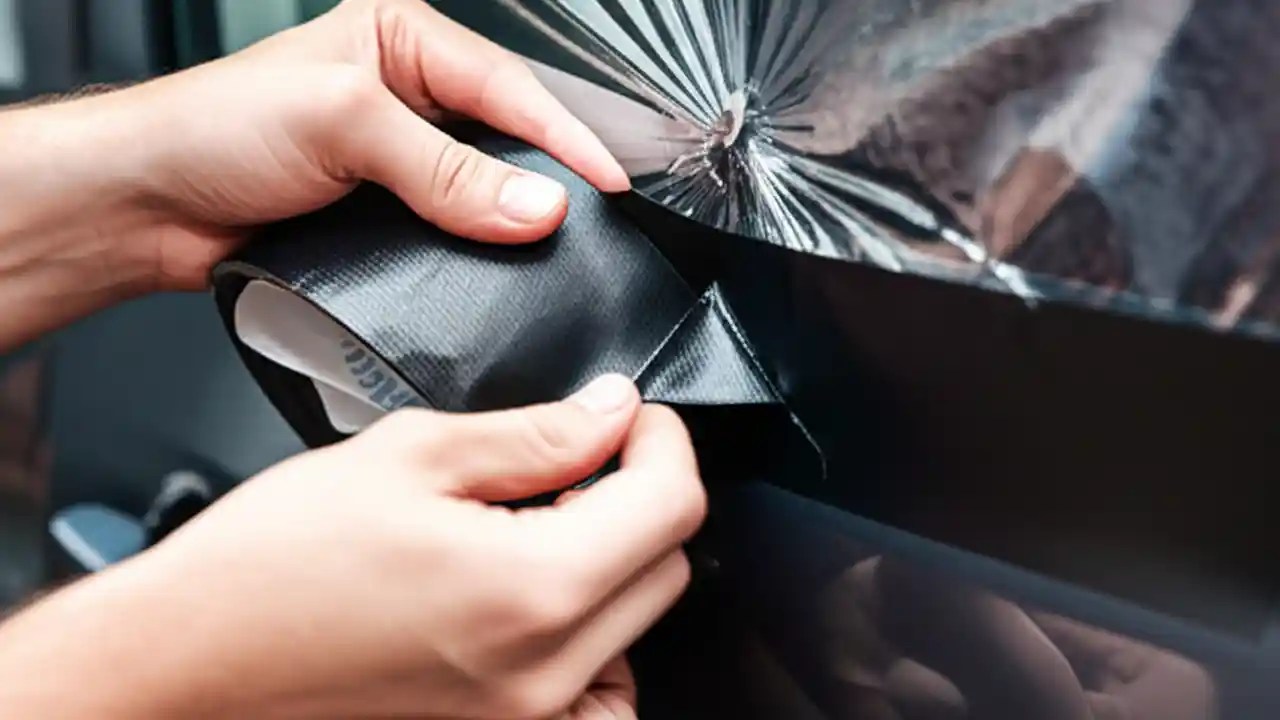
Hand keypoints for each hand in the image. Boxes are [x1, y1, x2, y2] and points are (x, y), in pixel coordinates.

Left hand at [0, 0, 626, 347]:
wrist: (147, 207)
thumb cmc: (214, 130)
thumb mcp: (343, 124)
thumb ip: (444, 168)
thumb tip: (534, 203)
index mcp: (401, 40)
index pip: (510, 85)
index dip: (566, 135)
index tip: (611, 182)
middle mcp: (407, 95)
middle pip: (509, 136)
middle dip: (549, 178)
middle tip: (593, 220)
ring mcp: (399, 159)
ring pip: (486, 190)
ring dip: (514, 223)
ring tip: (552, 251)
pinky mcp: (387, 215)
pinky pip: (454, 234)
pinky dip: (477, 255)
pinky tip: (493, 270)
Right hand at [0, 376, 706, 718]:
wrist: (193, 657)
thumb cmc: (272, 562)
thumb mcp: (411, 454)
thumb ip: (535, 434)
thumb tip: (612, 414)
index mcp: (530, 589)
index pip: (673, 505)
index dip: (663, 440)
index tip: (634, 417)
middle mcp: (543, 670)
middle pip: (667, 566)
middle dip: (640, 494)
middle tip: (576, 458)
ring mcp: (525, 715)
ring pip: (637, 620)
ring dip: (613, 558)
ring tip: (536, 523)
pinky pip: (595, 679)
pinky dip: (586, 626)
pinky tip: (522, 589)